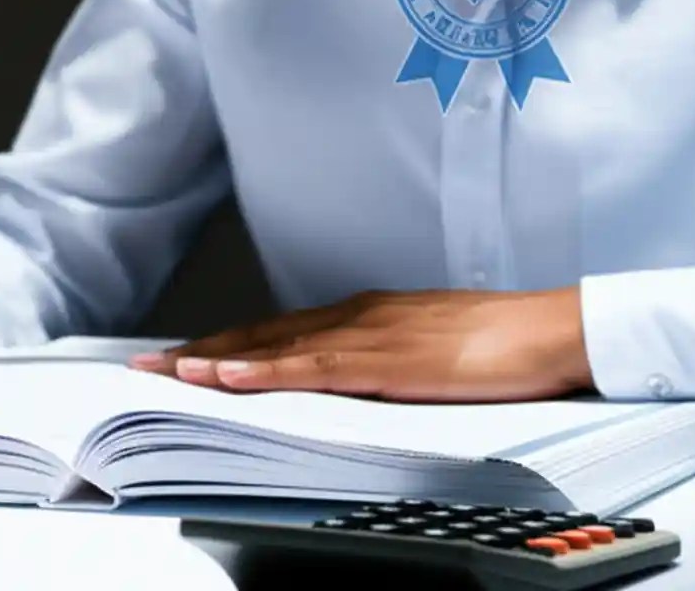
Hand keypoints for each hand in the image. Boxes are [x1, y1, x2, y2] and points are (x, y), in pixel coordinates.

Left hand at [128, 288, 593, 401]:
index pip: (274, 332)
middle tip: (146, 363)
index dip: (224, 344)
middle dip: (199, 349)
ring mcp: (363, 335)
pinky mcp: (382, 360)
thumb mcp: (422, 352)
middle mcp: (350, 317)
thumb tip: (345, 379)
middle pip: (258, 334)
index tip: (182, 356)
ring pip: (271, 348)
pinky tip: (229, 377)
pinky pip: (310, 368)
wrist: (549, 329)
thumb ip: (377, 361)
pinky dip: (263, 372)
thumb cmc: (496, 341)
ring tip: (166, 371)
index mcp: (359, 316)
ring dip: (214, 359)